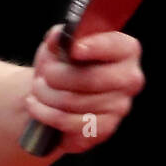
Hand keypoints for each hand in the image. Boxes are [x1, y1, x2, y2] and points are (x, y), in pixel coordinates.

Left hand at [24, 24, 144, 153]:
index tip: (74, 49)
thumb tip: (58, 36)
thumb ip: (60, 36)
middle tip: (44, 74)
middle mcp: (129, 78)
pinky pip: (68, 122)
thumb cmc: (61, 65)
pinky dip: (44, 112)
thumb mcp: (57, 45)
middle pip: (90, 79)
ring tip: (38, 88)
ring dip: (45, 94)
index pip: (115, 46)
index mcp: (125, 50)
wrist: (52, 94)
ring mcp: (120, 106)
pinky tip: (35, 105)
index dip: (95, 47)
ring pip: (74, 101)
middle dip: (56, 76)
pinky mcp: (104, 128)